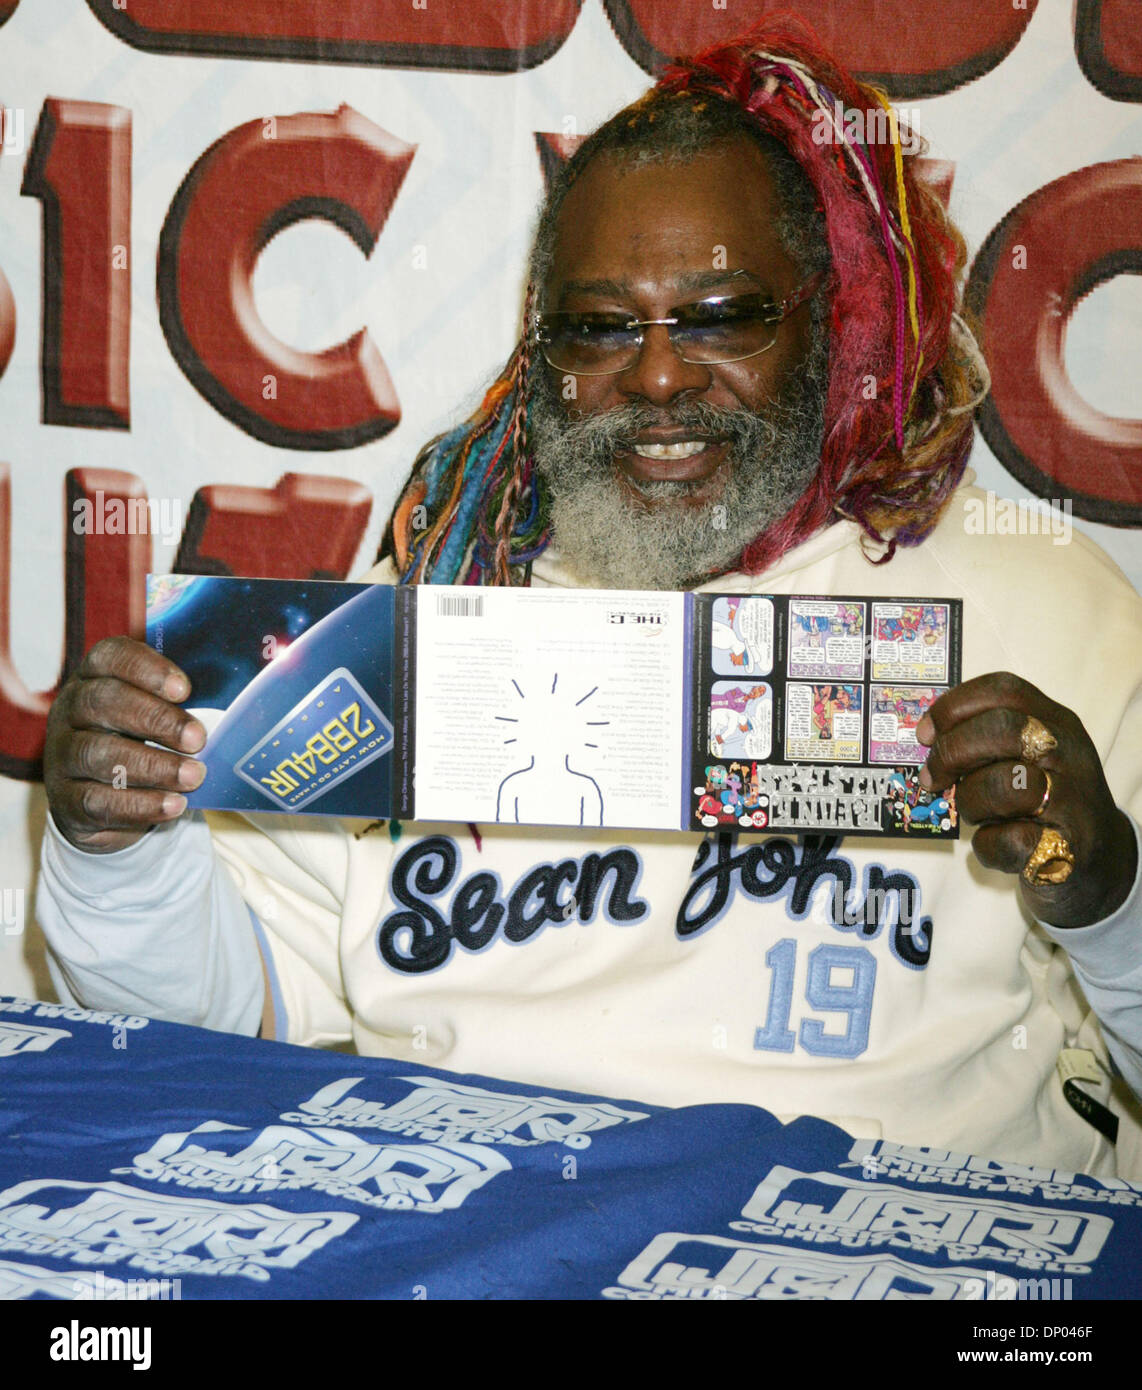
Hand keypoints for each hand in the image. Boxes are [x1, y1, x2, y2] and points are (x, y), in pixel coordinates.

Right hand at [43, 637, 206, 853]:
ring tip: (194, 776)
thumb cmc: (141, 744)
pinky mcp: (65, 800)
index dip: (146, 668)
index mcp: (95, 678)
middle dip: (156, 719)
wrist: (103, 804)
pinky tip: (174, 805)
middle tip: (199, 739)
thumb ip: (183, 705)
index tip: (185, 689)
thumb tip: (242, 705)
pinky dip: (140, 804)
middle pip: (104, 701)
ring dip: (154, 766)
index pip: (110, 656)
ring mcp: (62, 755)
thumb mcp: (156, 717)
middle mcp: (71, 710)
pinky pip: (97, 800)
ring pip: (99, 753)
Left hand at [916, 672, 1136, 928]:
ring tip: (975, 813)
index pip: (1004, 691)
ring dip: (971, 802)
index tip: (926, 734)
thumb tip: (929, 737)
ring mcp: (1071, 802)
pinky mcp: (1066, 848)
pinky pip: (1009, 840)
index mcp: (1056, 723)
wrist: (1102, 859)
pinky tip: (995, 842)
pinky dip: (988, 845)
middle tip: (932, 778)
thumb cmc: (1047, 799)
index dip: (954, 707)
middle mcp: (1068, 755)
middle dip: (952, 752)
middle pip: (1003, 730)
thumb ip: (989, 738)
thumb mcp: (1032, 754)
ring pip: (1005, 785)